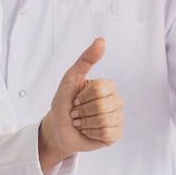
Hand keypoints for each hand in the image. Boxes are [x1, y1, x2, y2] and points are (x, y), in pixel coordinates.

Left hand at [39, 37, 121, 170]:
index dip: (83, 96)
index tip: (76, 99)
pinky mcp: (115, 134)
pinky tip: (88, 132)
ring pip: (105, 120)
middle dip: (83, 111)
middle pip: (103, 105)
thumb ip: (85, 60)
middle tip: (76, 113)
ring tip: (81, 122)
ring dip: (85, 123)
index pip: (100, 89)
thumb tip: (101, 40)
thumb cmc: (64, 103)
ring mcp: (117, 118)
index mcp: (107, 86)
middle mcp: (115, 101)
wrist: (59, 129)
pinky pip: (108, 133)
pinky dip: (92, 133)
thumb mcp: (70, 79)